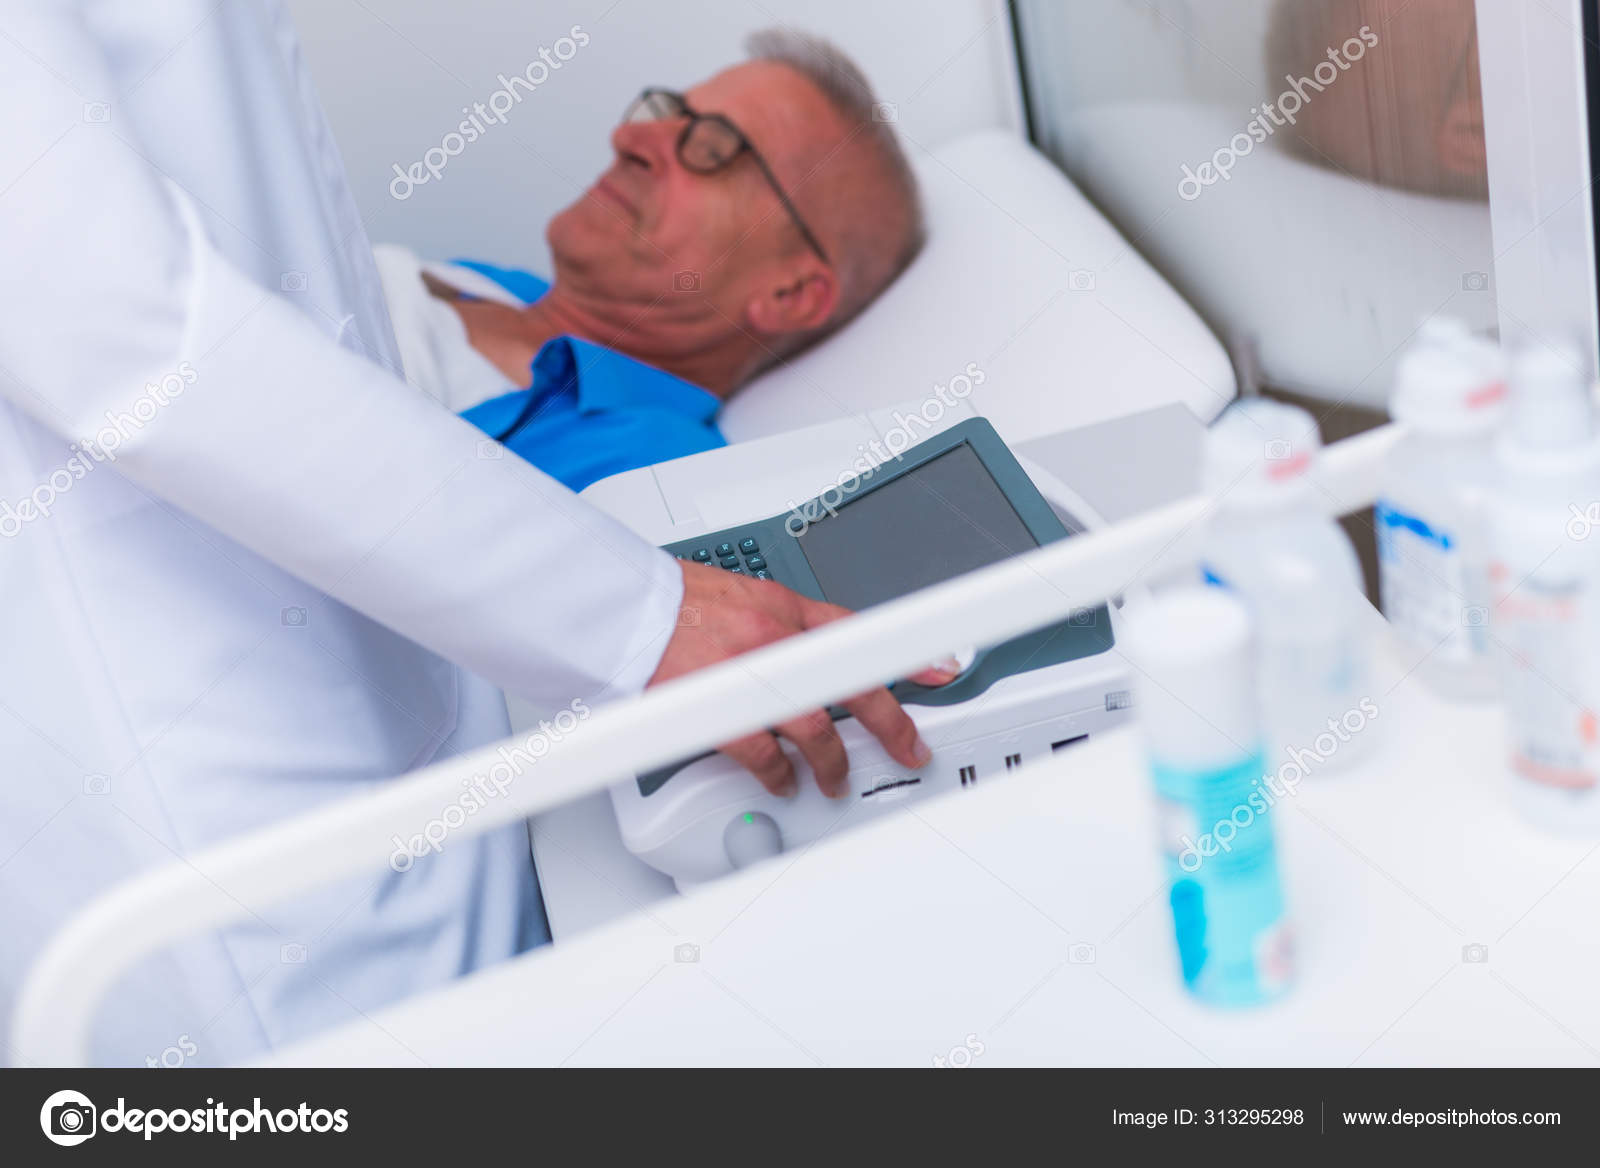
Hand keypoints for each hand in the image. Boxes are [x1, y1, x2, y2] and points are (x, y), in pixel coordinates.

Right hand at [649, 562, 960, 797]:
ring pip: (815, 730)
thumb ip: (775, 622)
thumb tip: (800, 647)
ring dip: (832, 762)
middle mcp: (774, 639)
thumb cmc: (670, 604)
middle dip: (890, 722)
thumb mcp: (738, 594)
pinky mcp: (721, 713)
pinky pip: (765, 756)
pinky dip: (778, 775)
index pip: (858, 629)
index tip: (939, 669)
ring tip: (835, 780)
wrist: (619, 609)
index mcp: (781, 607)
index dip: (904, 653)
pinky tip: (782, 782)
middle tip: (909, 747)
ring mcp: (750, 679)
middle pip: (852, 685)